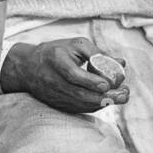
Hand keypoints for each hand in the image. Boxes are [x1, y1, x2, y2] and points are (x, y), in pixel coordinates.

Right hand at [0, 38, 129, 113]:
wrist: (28, 68)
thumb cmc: (57, 52)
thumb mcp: (76, 45)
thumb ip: (98, 54)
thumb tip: (121, 64)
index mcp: (57, 60)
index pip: (73, 74)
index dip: (91, 81)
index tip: (107, 84)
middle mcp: (54, 80)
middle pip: (79, 93)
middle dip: (104, 96)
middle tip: (124, 95)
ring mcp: (55, 95)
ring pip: (80, 103)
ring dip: (103, 102)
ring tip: (121, 97)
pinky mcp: (58, 104)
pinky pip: (79, 108)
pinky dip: (95, 106)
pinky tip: (108, 100)